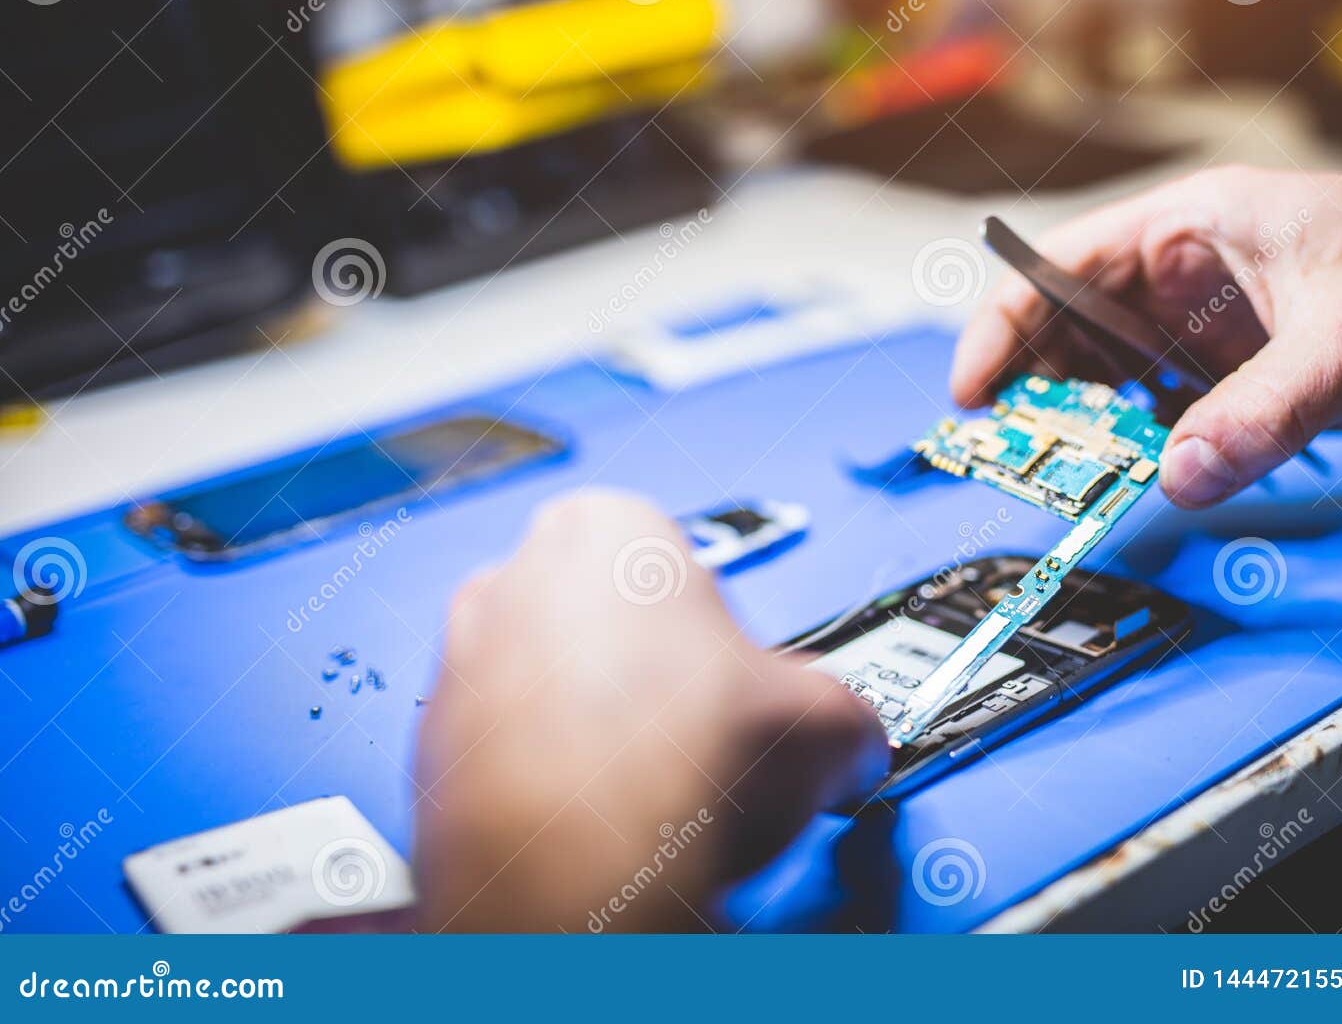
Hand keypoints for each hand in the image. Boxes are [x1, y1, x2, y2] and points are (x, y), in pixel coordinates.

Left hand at [410, 491, 887, 931]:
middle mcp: (513, 578)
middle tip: (701, 737)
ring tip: (654, 793)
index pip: (678, 561)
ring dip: (590, 729)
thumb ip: (841, 710)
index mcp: (607, 526)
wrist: (578, 873)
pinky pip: (504, 756)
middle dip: (648, 674)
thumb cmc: (674, 765)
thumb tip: (851, 741)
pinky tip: (597, 826)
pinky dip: (545, 785)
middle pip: (603, 619)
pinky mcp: (431, 751)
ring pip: (546, 687)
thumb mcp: (823, 716)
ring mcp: (462, 664)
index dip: (723, 631)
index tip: (741, 678)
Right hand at [952, 167, 1341, 506]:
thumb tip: (1184, 473)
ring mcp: (1212, 332)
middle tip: (1011, 453)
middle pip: (1073, 330)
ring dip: (1083, 428)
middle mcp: (1190, 278)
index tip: (973, 391)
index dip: (1005, 326)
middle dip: (1035, 390)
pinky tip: (1126, 478)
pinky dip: (1138, 449)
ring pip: (1113, 380)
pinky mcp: (1240, 380)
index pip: (1064, 266)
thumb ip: (1266, 409)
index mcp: (1196, 227)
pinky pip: (1164, 417)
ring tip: (1057, 474)